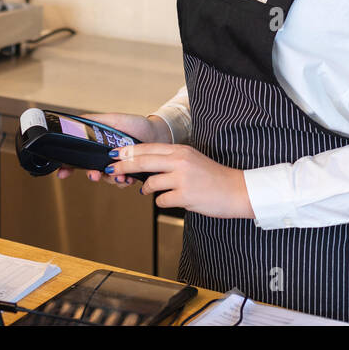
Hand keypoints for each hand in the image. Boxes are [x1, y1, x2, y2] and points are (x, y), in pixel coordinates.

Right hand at [55, 113, 169, 187]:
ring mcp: (118, 167)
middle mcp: (106, 158)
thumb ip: (94, 120)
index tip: (62, 173)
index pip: (80, 158)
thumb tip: (74, 120)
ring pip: (108, 179)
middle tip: (94, 175)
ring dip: (111, 180)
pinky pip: (123, 183)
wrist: (158, 134)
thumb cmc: (136, 125)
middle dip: (92, 175)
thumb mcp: (113, 119)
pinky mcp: (130, 174)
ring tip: (119, 176)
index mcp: (99, 146)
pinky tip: (129, 177)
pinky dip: (125, 182)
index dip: (69, 166)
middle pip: (92, 171)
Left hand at [106, 143, 255, 218]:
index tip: (114, 153)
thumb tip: (146, 166)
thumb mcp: (192, 160)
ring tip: (149, 191)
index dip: (129, 151)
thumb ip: (171, 160)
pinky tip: (171, 200)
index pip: (149, 148)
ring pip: (150, 183)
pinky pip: (161, 200)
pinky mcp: (185, 196)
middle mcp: (180, 161)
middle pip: (143, 161)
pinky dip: (162, 201)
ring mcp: (182, 178)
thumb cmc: (213, 177)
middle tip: (112, 169)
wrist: (236, 190)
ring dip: (146, 189)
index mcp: (181, 150)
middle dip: (124, 165)